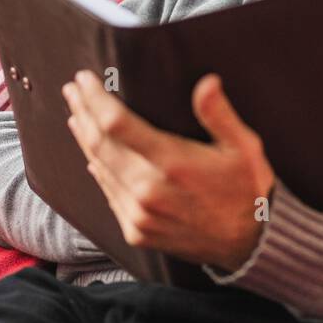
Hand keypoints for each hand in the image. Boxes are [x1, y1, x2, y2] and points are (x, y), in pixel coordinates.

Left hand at [62, 69, 275, 272]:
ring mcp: (139, 213)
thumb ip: (220, 114)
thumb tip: (208, 82)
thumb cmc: (247, 188)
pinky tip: (92, 156)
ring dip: (84, 138)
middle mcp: (149, 189)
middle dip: (83, 111)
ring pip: (99, 167)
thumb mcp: (245, 147)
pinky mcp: (137, 230)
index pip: (116, 124)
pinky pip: (108, 193)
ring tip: (76, 115)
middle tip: (72, 90)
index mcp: (172, 163)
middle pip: (99, 143)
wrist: (250, 244)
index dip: (95, 99)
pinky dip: (97, 169)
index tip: (84, 79)